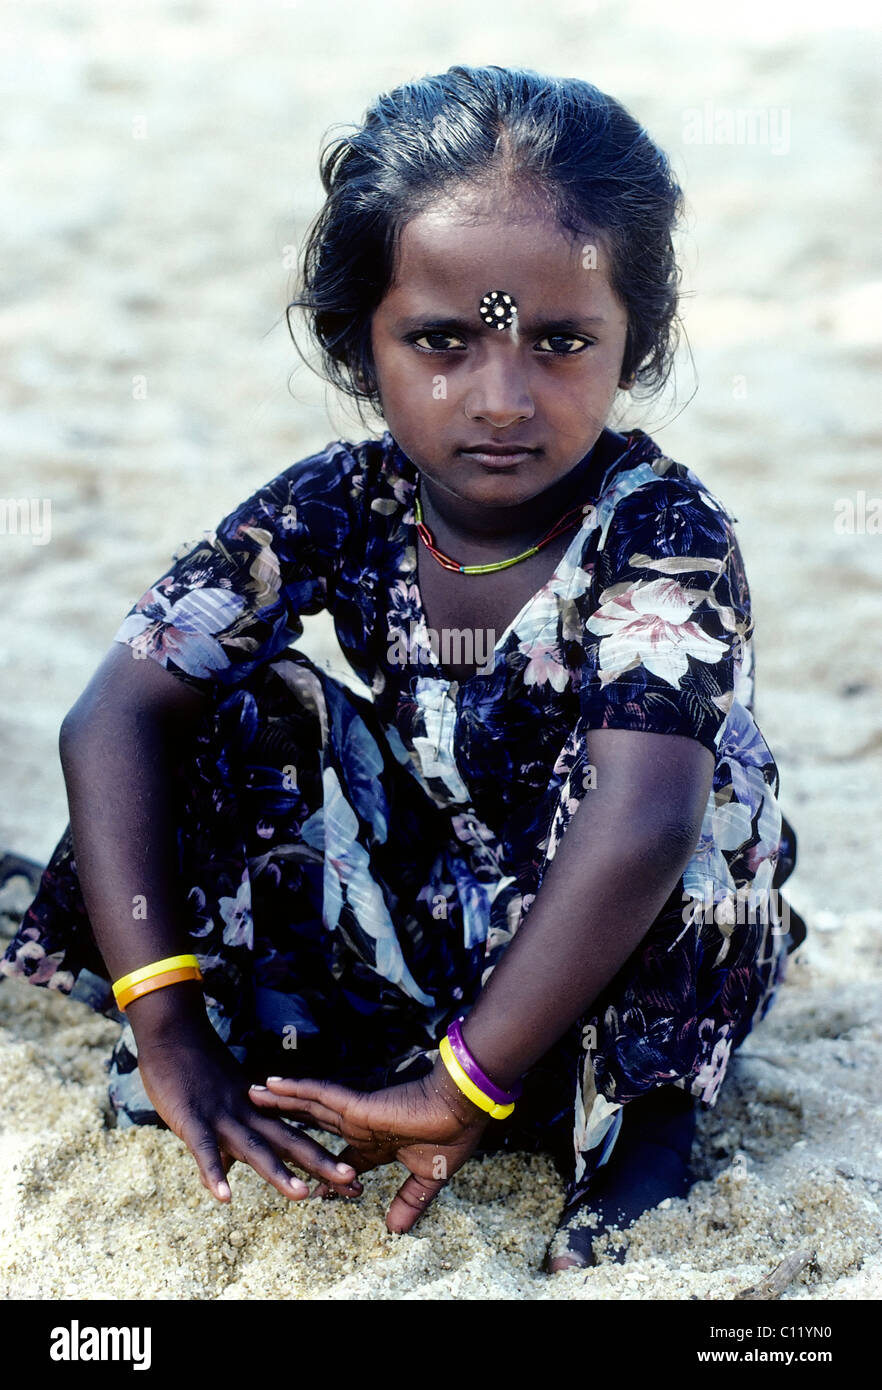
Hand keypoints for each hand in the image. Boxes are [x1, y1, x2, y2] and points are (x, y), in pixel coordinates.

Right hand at [134, 1017, 364, 1204]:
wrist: (173, 1034)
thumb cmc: (195, 1072)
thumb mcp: (218, 1108)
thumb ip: (225, 1145)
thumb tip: (226, 1176)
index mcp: (257, 1111)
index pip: (298, 1137)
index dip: (326, 1158)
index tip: (354, 1181)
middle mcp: (248, 1113)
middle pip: (291, 1141)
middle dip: (322, 1163)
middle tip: (355, 1184)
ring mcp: (222, 1115)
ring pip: (256, 1146)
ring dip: (279, 1171)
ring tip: (303, 1195)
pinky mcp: (192, 1119)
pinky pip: (205, 1149)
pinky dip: (214, 1171)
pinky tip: (224, 1196)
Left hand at [248, 1057, 491, 1232]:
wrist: (464, 1109)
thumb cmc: (452, 1136)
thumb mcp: (426, 1179)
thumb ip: (408, 1202)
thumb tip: (393, 1230)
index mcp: (373, 1141)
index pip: (336, 1155)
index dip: (316, 1165)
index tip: (297, 1174)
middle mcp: (358, 1124)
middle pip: (311, 1121)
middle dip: (285, 1117)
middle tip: (255, 1112)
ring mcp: (354, 1112)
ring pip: (308, 1105)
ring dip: (278, 1100)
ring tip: (250, 1092)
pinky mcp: (356, 1104)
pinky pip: (319, 1095)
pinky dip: (294, 1090)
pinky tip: (272, 1084)